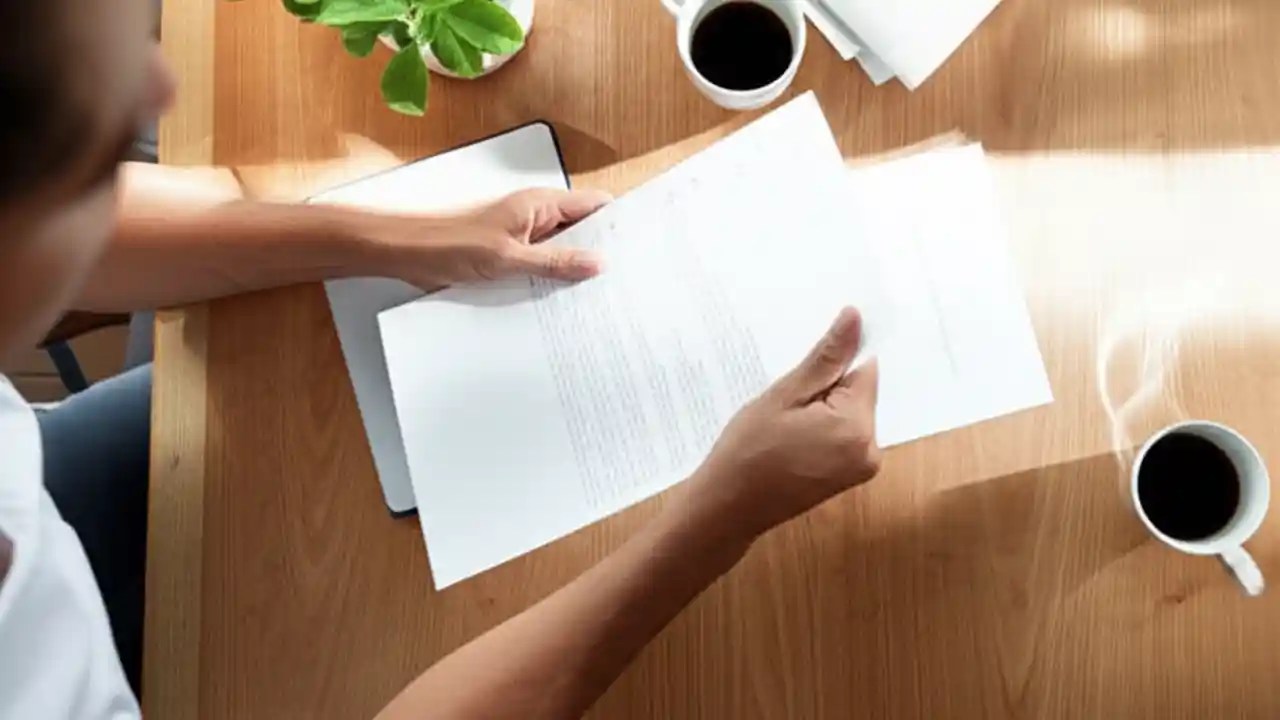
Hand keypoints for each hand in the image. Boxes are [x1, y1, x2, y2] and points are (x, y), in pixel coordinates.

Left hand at [378, 188, 611, 289]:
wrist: (409, 254)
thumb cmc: (449, 243)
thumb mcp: (509, 258)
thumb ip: (555, 262)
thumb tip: (596, 263)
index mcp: (540, 204)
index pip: (594, 206)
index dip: (617, 222)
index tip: (638, 243)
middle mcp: (536, 217)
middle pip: (582, 230)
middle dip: (601, 251)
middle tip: (624, 278)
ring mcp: (525, 237)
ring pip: (564, 251)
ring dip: (576, 270)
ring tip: (599, 294)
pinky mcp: (512, 256)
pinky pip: (544, 266)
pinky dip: (554, 280)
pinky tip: (564, 301)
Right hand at [682, 308, 880, 541]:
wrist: (728, 507)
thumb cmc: (747, 450)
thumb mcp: (784, 395)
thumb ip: (826, 358)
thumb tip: (857, 318)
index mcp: (857, 426)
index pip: (863, 369)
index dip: (832, 364)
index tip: (801, 376)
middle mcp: (871, 449)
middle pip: (859, 392)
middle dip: (827, 389)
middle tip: (786, 406)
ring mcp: (862, 468)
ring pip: (850, 413)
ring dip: (822, 410)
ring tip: (785, 425)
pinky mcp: (850, 478)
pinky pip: (844, 436)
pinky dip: (822, 430)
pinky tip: (791, 441)